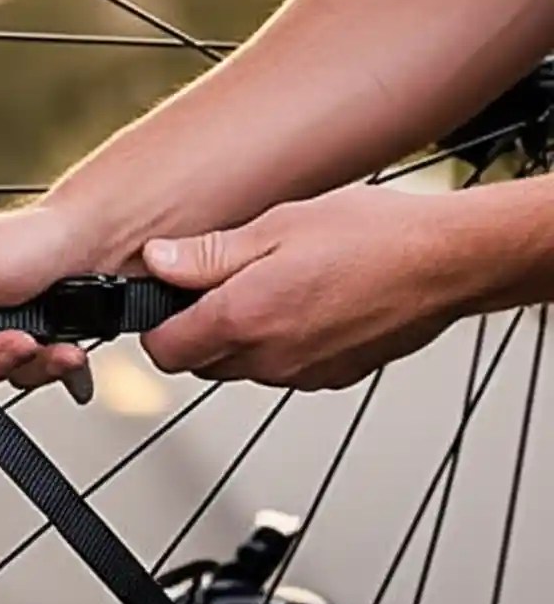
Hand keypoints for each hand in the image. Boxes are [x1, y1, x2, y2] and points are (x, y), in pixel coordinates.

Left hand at [139, 185, 466, 389]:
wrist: (448, 263)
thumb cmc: (372, 237)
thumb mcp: (277, 225)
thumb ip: (209, 254)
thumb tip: (159, 261)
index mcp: (244, 318)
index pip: (164, 350)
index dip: (156, 323)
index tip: (165, 298)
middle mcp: (269, 358)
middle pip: (199, 363)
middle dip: (194, 331)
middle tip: (217, 286)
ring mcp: (301, 374)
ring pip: (240, 368)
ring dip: (237, 338)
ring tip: (269, 287)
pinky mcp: (330, 378)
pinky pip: (281, 370)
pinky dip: (277, 345)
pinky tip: (302, 304)